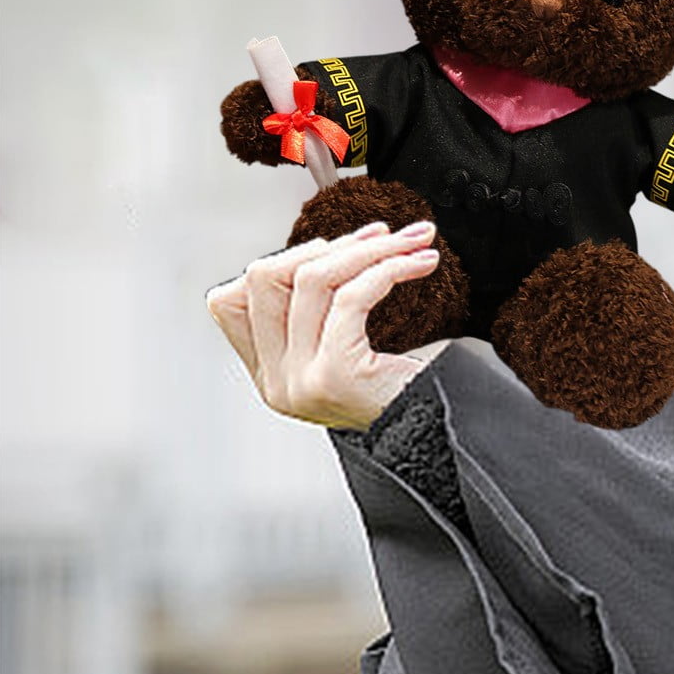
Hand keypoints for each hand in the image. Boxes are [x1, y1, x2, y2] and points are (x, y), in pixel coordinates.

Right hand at [207, 221, 445, 430]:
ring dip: (370, 248)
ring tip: (416, 241)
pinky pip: (352, 297)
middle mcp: (275, 382)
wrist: (444, 438)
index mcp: (270, 376)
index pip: (229, 301)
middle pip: (267, 278)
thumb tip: (330, 245)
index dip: (281, 261)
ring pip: (312, 278)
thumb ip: (320, 315)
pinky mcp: (334, 375)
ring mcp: (299, 380)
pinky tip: (423, 263)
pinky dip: (390, 268)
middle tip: (386, 234)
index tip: (339, 247)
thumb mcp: (348, 352)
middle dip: (332, 244)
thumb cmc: (408, 392)